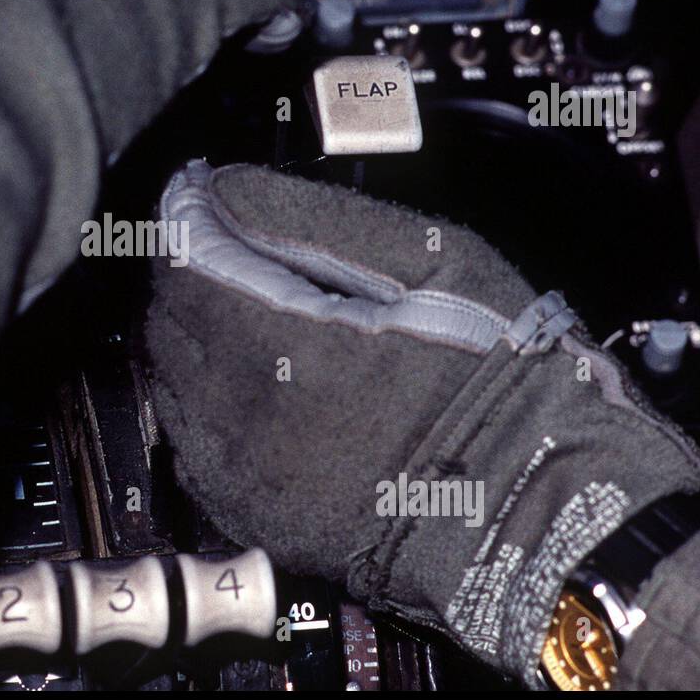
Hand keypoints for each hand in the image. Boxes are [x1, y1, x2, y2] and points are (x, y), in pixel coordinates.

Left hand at [143, 161, 699, 684]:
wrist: (535, 503)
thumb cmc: (500, 378)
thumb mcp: (429, 261)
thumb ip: (310, 219)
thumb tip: (223, 187)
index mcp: (287, 345)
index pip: (181, 262)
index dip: (188, 222)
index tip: (204, 201)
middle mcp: (246, 417)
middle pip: (164, 319)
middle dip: (189, 277)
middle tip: (237, 256)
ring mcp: (240, 473)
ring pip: (166, 379)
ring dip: (192, 338)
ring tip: (259, 321)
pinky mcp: (248, 512)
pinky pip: (186, 440)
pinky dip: (203, 403)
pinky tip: (259, 387)